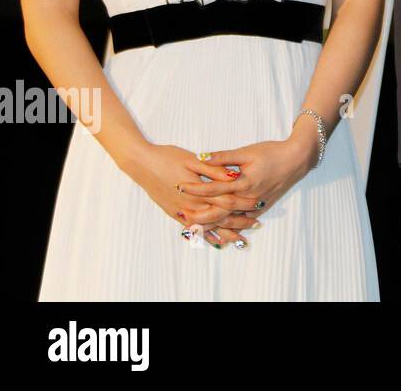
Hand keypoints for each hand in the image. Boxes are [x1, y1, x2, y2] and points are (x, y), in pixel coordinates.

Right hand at [122, 143, 246, 248]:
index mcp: (198, 191)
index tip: (260, 204)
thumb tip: (234, 176)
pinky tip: (215, 242)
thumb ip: (214, 169)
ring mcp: (180, 211)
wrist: (140, 163)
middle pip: (220, 218)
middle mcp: (190, 205)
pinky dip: (205, 235)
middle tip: (257, 224)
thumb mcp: (193, 160)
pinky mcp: (173, 212)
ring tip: (240, 239)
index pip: (227, 201)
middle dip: (239, 222)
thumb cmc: (167, 157)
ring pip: (207, 227)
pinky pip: (192, 229)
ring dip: (224, 233)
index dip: (244, 203)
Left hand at [177, 122, 317, 244]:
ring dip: (211, 224)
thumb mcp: (247, 151)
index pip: (214, 189)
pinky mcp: (261, 208)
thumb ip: (224, 157)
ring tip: (194, 225)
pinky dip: (229, 226)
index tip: (180, 186)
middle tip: (180, 213)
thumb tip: (202, 157)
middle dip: (199, 214)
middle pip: (219, 212)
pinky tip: (218, 230)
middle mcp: (248, 198)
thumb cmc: (272, 152)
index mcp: (244, 182)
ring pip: (230, 220)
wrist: (297, 160)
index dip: (196, 188)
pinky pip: (242, 221)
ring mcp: (255, 206)